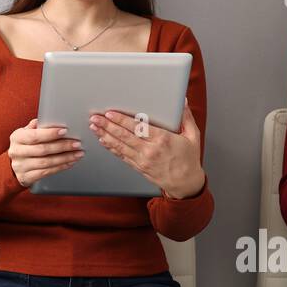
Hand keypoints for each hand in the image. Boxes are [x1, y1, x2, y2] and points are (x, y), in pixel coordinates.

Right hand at [9, 119, 83, 186]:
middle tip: (77, 144)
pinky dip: (60, 167)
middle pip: (42, 149)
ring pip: (46, 162)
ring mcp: (20, 166)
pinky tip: (69, 163)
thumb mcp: (26, 133)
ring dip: (64, 158)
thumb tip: (51, 118)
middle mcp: (17, 152)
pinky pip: (46, 173)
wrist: (14, 165)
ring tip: (77, 154)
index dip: (50, 134)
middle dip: (62, 146)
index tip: (65, 131)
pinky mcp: (26, 177)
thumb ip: (36, 126)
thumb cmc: (24, 145)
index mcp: (17, 138)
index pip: (35, 136)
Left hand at [90, 106, 205, 199]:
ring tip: (94, 127)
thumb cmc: (188, 160)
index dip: (122, 120)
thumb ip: (186, 118)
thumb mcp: (192, 136)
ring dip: (105, 135)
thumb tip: (182, 102)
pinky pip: (122, 156)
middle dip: (107, 126)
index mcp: (162, 139)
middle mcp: (149, 150)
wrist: (185, 183)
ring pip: (120, 146)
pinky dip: (111, 148)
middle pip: (124, 136)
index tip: (111, 113)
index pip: (137, 127)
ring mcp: (142, 160)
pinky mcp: (138, 167)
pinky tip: (103, 141)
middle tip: (95, 118)